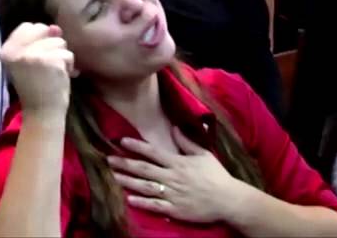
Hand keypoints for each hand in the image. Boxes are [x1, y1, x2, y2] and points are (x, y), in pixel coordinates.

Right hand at [0, 23, 74, 116]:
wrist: (42, 113)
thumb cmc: (35, 88)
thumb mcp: (30, 61)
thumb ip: (39, 41)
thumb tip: (55, 27)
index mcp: (6, 51)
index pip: (27, 26)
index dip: (39, 39)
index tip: (37, 57)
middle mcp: (16, 51)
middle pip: (44, 30)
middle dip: (51, 46)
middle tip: (46, 66)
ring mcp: (33, 55)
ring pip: (59, 42)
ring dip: (61, 57)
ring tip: (53, 73)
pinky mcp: (51, 61)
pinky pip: (68, 54)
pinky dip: (69, 66)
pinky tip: (60, 78)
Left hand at [109, 127, 244, 223]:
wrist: (228, 199)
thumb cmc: (216, 176)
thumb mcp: (203, 154)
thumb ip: (187, 142)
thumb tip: (174, 127)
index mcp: (178, 163)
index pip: (153, 152)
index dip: (137, 146)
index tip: (121, 141)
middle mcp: (172, 177)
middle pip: (144, 169)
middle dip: (125, 163)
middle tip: (108, 160)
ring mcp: (173, 194)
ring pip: (146, 187)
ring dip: (129, 181)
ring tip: (114, 176)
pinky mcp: (175, 210)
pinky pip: (155, 206)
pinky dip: (142, 202)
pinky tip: (130, 199)